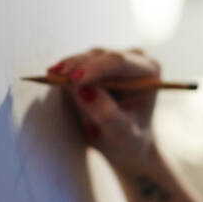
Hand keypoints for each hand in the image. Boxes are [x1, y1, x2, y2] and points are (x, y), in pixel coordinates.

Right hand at [50, 47, 161, 174]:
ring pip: (87, 58)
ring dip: (70, 69)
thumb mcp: (121, 134)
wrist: (126, 145)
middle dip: (77, 67)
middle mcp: (136, 60)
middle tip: (54, 77)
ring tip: (53, 79)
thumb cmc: (129, 142)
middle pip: (102, 56)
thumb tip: (85, 90)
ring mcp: (117, 59)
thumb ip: (107, 114)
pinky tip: (52, 75)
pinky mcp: (99, 64)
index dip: (95, 69)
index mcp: (150, 74)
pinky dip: (66, 71)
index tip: (73, 78)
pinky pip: (79, 63)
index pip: (120, 63)